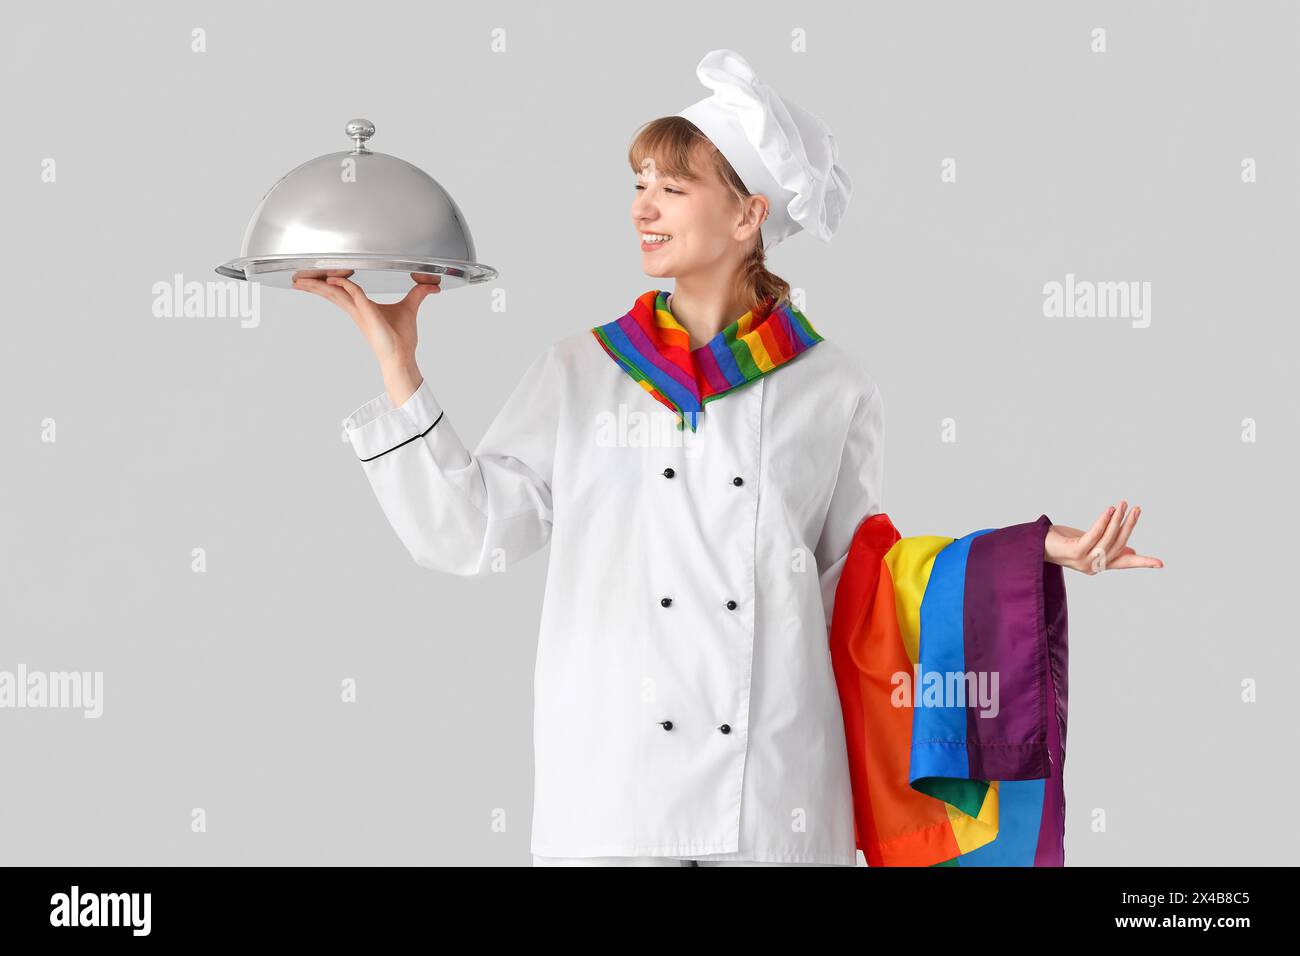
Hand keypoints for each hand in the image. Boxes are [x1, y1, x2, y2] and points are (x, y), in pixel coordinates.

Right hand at [292, 270, 442, 403]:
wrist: (402, 357)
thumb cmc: (402, 339)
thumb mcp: (411, 308)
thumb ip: (419, 293)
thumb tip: (431, 286)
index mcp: (361, 308)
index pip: (340, 291)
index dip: (328, 282)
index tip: (318, 274)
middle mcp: (356, 310)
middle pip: (330, 292)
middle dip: (313, 284)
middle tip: (296, 278)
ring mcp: (360, 313)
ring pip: (334, 294)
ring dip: (317, 285)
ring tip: (300, 280)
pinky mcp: (367, 315)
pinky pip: (353, 294)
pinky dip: (344, 285)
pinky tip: (334, 278)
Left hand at [1044, 501, 1162, 573]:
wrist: (1034, 546)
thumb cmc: (1062, 543)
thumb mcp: (1088, 544)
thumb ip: (1108, 546)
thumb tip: (1131, 550)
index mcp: (1098, 565)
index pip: (1125, 563)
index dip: (1143, 562)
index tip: (1161, 564)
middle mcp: (1093, 566)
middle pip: (1118, 544)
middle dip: (1129, 525)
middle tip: (1137, 509)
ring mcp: (1083, 561)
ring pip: (1107, 539)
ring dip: (1117, 520)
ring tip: (1123, 504)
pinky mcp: (1074, 551)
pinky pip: (1094, 535)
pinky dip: (1103, 522)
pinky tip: (1109, 510)